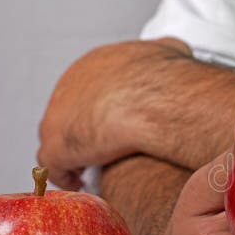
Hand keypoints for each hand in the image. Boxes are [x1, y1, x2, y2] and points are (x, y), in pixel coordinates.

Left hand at [37, 38, 191, 189]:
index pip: (91, 86)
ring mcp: (59, 115)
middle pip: (72, 110)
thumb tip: (178, 53)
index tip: (118, 122)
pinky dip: (67, 175)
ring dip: (75, 152)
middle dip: (88, 127)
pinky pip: (55, 166)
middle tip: (106, 147)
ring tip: (91, 170)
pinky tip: (81, 182)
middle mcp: (71, 84)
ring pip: (60, 136)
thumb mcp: (172, 52)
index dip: (104, 106)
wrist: (153, 101)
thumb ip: (169, 54)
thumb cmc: (167, 83)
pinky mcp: (57, 146)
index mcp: (96, 63)